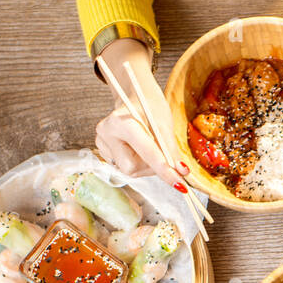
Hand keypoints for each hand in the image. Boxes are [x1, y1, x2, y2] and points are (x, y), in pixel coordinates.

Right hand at [93, 38, 187, 183]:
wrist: (135, 99)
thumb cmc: (150, 108)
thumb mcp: (164, 124)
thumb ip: (171, 150)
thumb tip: (181, 172)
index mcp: (121, 122)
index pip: (146, 153)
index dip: (164, 169)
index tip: (179, 183)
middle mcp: (106, 133)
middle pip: (132, 168)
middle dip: (152, 167)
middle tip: (164, 156)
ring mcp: (101, 143)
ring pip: (130, 171)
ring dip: (147, 165)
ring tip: (149, 147)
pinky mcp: (103, 152)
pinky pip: (126, 168)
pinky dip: (139, 163)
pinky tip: (138, 149)